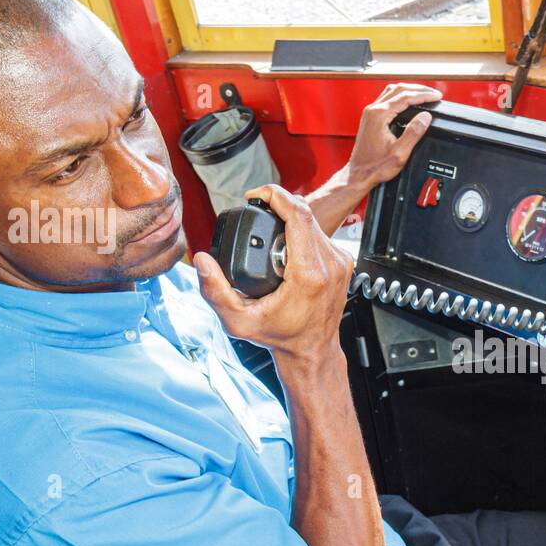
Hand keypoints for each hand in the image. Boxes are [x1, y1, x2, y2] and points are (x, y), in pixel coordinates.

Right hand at [193, 185, 351, 362]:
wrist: (311, 350)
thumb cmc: (279, 337)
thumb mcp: (238, 321)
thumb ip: (215, 290)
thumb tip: (202, 260)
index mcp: (309, 273)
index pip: (298, 215)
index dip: (275, 195)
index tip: (256, 195)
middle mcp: (330, 264)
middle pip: (305, 214)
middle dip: (279, 204)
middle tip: (258, 209)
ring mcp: (340, 262)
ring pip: (314, 222)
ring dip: (291, 217)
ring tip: (270, 227)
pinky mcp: (343, 263)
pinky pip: (321, 234)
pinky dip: (302, 231)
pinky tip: (286, 242)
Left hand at [346, 83, 441, 188]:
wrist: (359, 174)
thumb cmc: (375, 166)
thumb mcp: (399, 153)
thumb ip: (413, 133)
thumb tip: (425, 116)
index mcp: (379, 115)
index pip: (405, 97)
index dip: (423, 95)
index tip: (436, 97)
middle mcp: (372, 111)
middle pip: (398, 89)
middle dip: (418, 89)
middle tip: (433, 94)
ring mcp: (370, 113)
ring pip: (391, 91)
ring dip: (409, 90)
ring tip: (423, 94)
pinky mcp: (370, 117)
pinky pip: (387, 98)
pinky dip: (400, 96)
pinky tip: (408, 102)